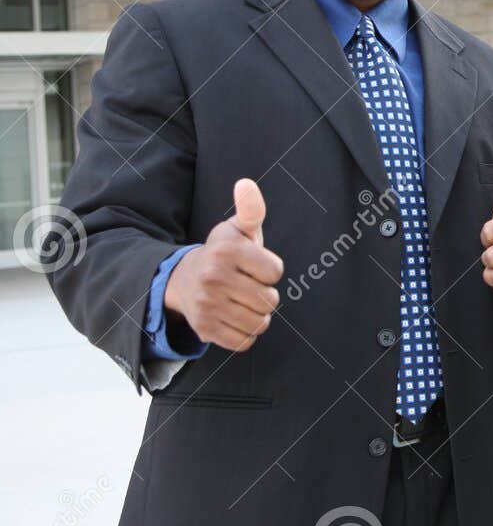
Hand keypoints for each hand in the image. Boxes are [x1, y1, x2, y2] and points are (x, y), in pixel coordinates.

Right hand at [164, 178, 283, 351]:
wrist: (185, 279)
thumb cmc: (223, 253)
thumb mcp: (237, 229)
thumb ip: (251, 209)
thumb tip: (246, 184)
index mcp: (226, 251)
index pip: (275, 272)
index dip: (269, 270)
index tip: (253, 265)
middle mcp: (213, 277)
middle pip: (270, 300)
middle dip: (265, 294)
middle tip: (245, 284)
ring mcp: (207, 305)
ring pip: (260, 322)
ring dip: (257, 314)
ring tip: (240, 300)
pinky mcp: (205, 329)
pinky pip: (245, 341)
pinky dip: (246, 333)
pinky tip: (233, 316)